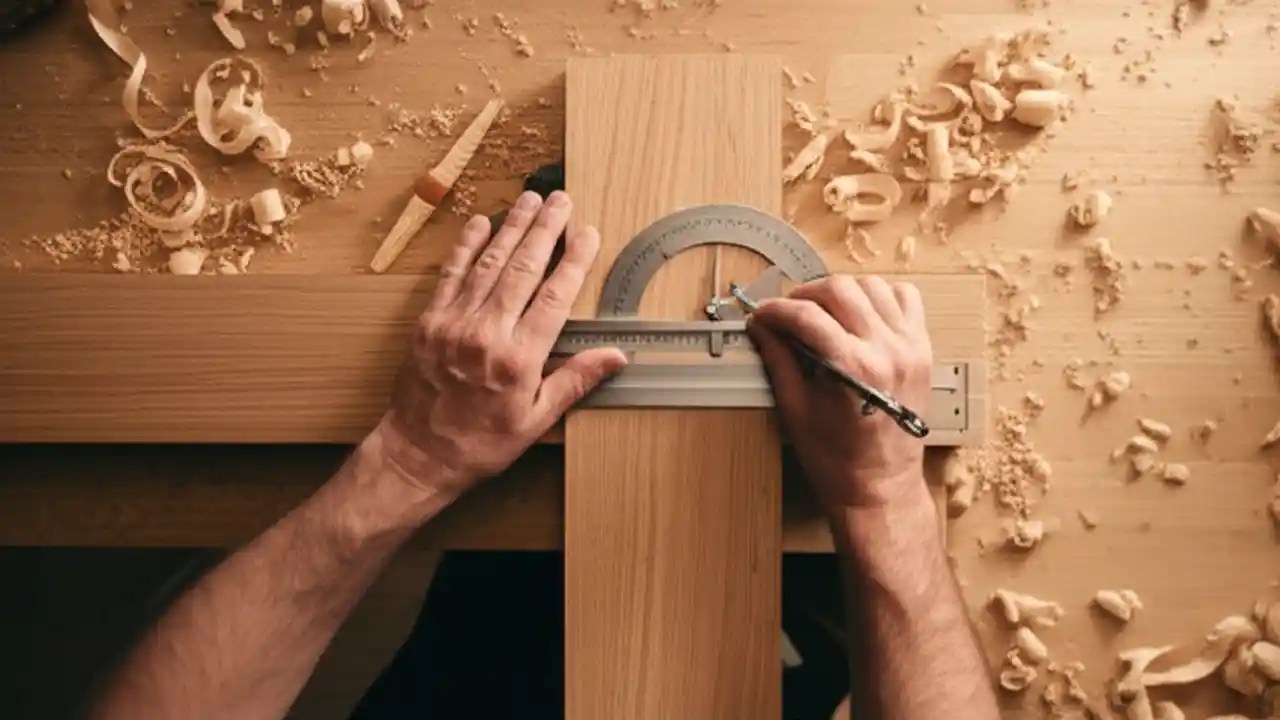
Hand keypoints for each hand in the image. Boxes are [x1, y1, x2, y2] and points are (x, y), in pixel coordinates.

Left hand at [374, 190, 626, 495]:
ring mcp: (454, 323)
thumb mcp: (536, 420)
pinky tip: (481, 222)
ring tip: (530, 199)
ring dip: (512, 228)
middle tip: (561, 200)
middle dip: (545, 229)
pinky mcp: (429, 321)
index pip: (555, 297)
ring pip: (489, 264)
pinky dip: (466, 245)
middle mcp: (487, 334)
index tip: (588, 234)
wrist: (420, 454)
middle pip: (523, 269)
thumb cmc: (481, 444)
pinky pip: (451, 274)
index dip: (574, 261)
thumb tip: (616, 356)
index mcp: (519, 360)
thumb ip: (574, 381)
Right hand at [746, 275, 931, 510]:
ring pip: (873, 286)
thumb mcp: (796, 411)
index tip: (762, 314)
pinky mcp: (922, 350)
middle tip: (789, 312)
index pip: (807, 315)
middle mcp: (887, 351)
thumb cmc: (838, 461)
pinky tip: (861, 314)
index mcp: (854, 369)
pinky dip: (881, 296)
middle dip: (806, 295)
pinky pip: (907, 299)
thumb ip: (779, 361)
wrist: (881, 487)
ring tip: (823, 311)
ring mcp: (910, 347)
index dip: (777, 310)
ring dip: (842, 292)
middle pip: (841, 289)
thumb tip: (762, 328)